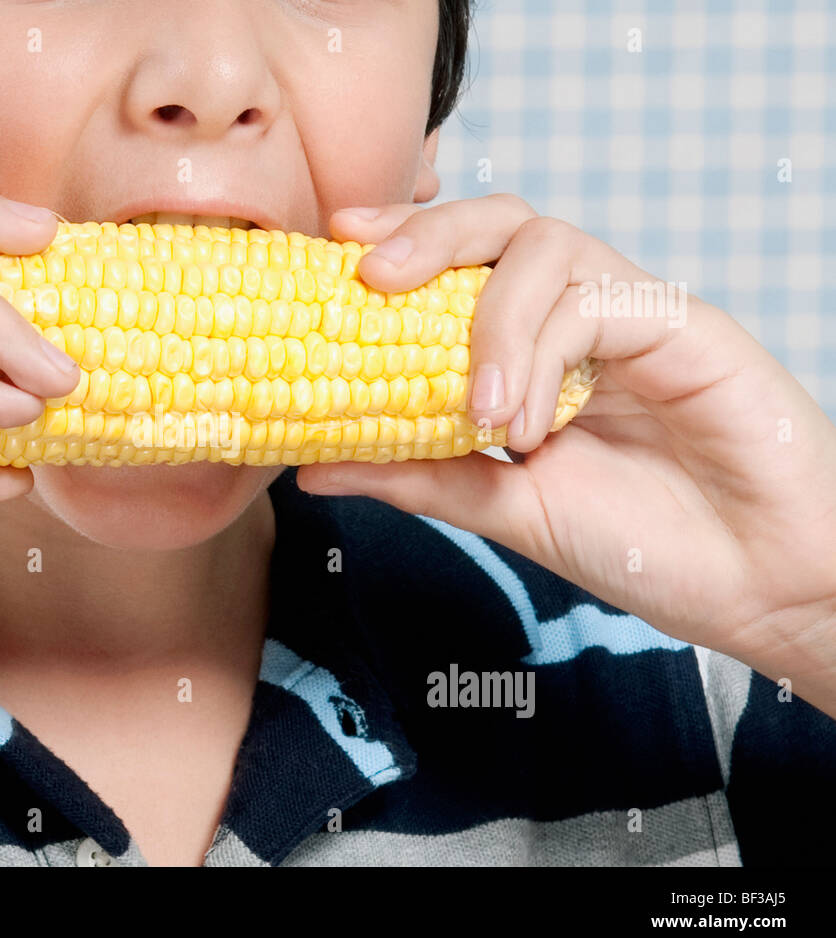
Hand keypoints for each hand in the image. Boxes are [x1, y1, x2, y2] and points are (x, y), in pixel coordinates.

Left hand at [299, 195, 835, 711]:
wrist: (756, 585)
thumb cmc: (641, 541)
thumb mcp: (505, 508)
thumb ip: (417, 477)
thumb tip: (311, 467)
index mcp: (534, 347)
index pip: (459, 263)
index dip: (397, 242)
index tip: (334, 246)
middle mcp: (578, 316)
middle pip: (498, 222)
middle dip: (427, 234)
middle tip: (370, 277)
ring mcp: (631, 313)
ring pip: (544, 246)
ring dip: (490, 324)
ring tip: (479, 415)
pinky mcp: (682, 324)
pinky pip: (596, 298)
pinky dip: (544, 353)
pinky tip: (531, 429)